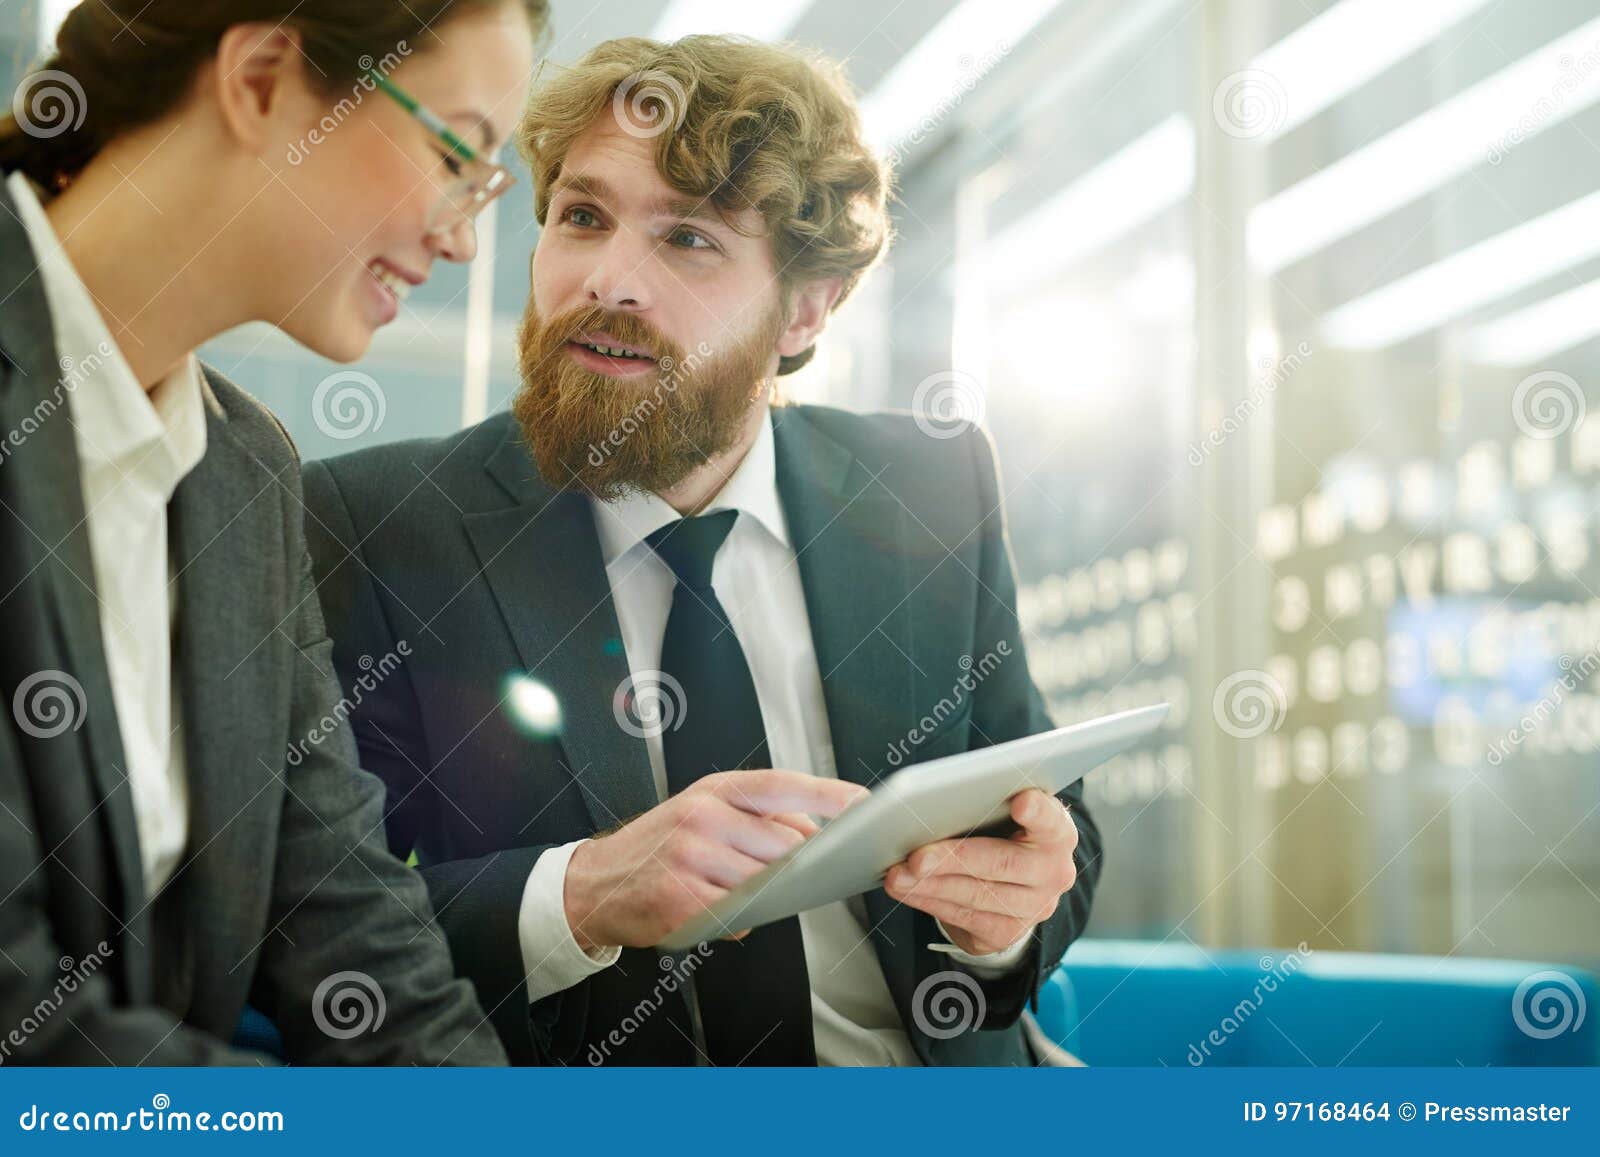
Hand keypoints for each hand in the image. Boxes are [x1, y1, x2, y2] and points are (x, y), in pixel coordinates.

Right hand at [564, 770, 867, 949]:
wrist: (597, 884)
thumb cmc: (659, 846)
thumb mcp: (704, 811)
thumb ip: (759, 816)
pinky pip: (739, 914)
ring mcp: (691, 858)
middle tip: (804, 873)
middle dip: (800, 863)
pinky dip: (740, 918)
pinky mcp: (683, 900)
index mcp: (713, 791)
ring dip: (766, 894)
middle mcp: (702, 816)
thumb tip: (814, 831)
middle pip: (784, 844)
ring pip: (765, 882)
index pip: (781, 785)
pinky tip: (719, 909)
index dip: (827, 793)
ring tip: (738, 889)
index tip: (863, 803)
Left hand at [884, 788, 1078, 955]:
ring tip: (897, 875)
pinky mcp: (1008, 932)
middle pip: (1003, 864)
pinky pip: (964, 917)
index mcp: (1056, 832)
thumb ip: (986, 803)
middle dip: (954, 859)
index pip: (1051, 819)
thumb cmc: (1000, 833)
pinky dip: (929, 901)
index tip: (1020, 802)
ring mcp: (1034, 907)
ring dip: (931, 886)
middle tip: (916, 857)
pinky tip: (906, 890)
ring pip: (978, 895)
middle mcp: (1053, 871)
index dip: (1038, 812)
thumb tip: (934, 800)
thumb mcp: (1003, 814)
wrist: (1011, 886)